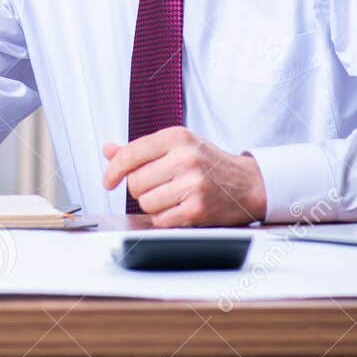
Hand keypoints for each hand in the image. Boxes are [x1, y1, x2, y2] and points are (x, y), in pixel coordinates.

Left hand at [102, 127, 266, 226]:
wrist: (248, 184)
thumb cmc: (208, 164)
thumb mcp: (177, 146)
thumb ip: (141, 150)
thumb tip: (108, 150)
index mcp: (176, 137)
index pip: (130, 154)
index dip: (113, 171)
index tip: (109, 181)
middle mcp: (185, 158)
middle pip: (135, 183)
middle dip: (140, 189)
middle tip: (159, 186)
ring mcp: (193, 184)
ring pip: (145, 203)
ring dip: (153, 205)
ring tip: (172, 197)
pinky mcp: (197, 209)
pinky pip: (160, 220)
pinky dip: (165, 218)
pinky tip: (179, 209)